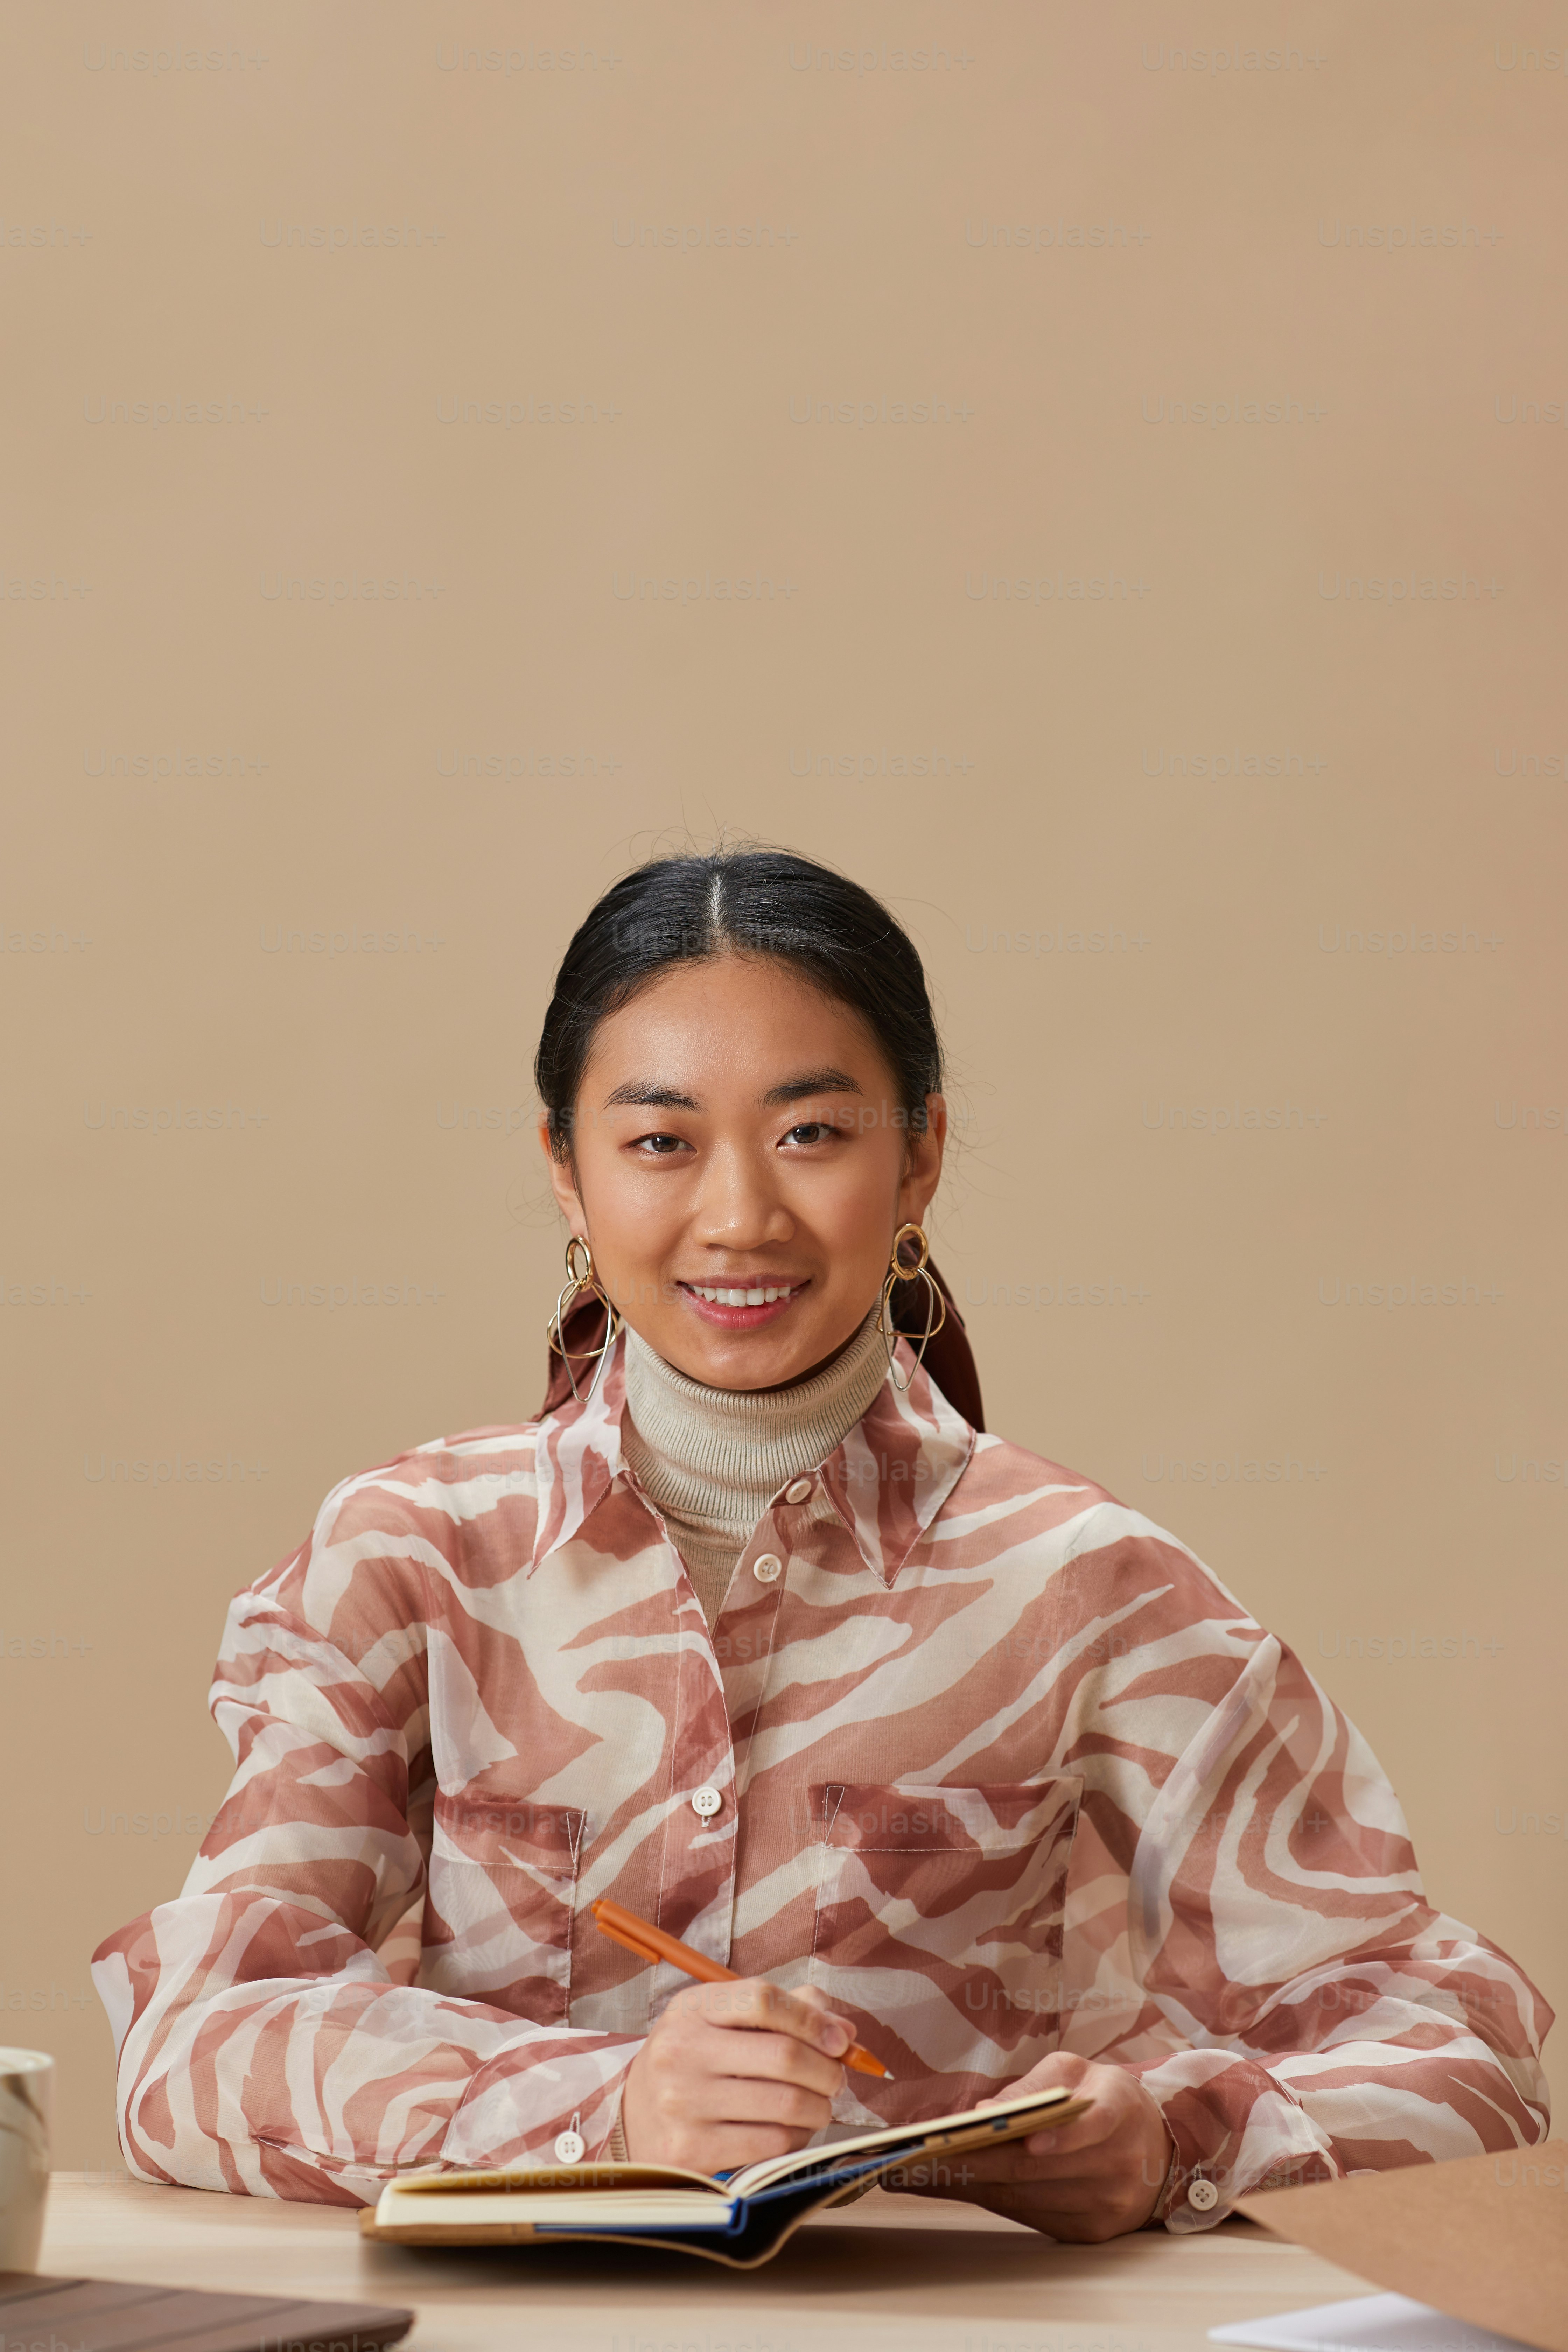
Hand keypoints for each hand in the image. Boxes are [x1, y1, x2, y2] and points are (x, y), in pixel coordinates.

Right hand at [620, 1977, 852, 2174]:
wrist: (634, 2118)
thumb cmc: (694, 2061)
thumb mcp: (723, 2021)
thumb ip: (785, 2012)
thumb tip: (844, 2031)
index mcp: (693, 2008)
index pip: (763, 2000)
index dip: (812, 2019)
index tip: (839, 2039)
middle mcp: (683, 2051)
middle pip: (783, 2055)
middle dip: (827, 2070)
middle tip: (836, 2078)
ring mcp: (683, 2102)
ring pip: (785, 2104)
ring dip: (818, 2107)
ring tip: (818, 2106)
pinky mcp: (690, 2149)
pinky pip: (770, 2143)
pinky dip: (796, 2138)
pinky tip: (792, 2131)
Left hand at [898, 2052, 1174, 2241]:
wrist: (1154, 2148)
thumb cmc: (1102, 2098)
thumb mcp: (1076, 2071)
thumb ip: (1033, 2086)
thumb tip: (984, 2112)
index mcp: (1120, 2108)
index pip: (1095, 2122)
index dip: (1060, 2134)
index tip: (1017, 2137)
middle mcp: (1120, 2161)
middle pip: (1041, 2167)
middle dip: (978, 2162)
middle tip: (923, 2157)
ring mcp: (1108, 2203)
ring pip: (1029, 2197)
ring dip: (971, 2186)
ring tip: (919, 2173)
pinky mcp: (1091, 2231)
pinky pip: (1033, 2217)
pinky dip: (990, 2201)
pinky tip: (954, 2188)